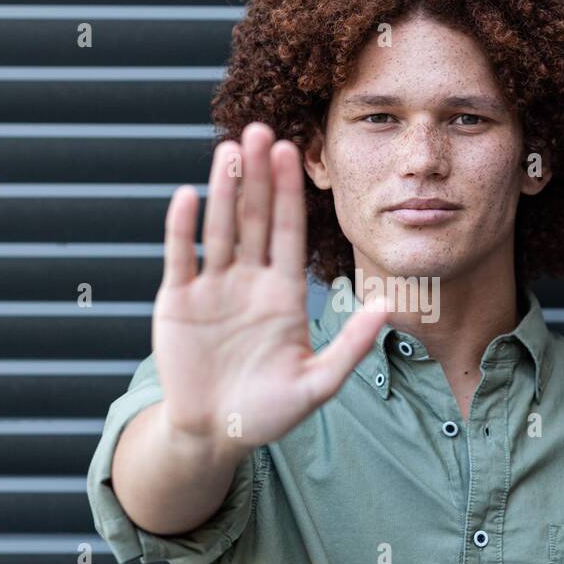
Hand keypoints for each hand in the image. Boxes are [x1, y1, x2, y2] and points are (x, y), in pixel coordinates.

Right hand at [152, 122, 389, 450]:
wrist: (214, 433)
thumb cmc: (268, 412)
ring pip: (220, 227)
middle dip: (259, 175)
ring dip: (223, 188)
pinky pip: (182, 256)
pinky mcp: (177, 300)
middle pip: (255, 218)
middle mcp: (249, 281)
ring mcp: (212, 287)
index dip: (291, 193)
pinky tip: (188, 195)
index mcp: (283, 294)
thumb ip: (351, 346)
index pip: (289, 232)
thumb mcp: (317, 384)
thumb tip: (386, 307)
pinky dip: (183, 227)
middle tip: (261, 129)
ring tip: (229, 148)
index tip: (294, 152)